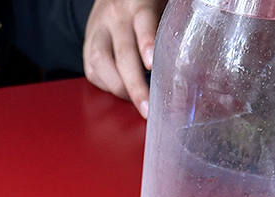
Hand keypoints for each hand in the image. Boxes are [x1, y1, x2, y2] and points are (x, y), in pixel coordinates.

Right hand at [82, 0, 166, 117]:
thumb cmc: (146, 7)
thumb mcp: (161, 8)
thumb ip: (168, 29)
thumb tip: (186, 64)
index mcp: (138, 3)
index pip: (143, 22)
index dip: (147, 43)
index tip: (152, 65)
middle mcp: (116, 17)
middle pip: (123, 53)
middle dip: (135, 85)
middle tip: (146, 108)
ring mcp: (98, 31)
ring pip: (101, 64)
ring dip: (118, 88)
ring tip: (136, 103)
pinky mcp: (87, 46)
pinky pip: (93, 71)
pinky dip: (107, 86)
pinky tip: (122, 91)